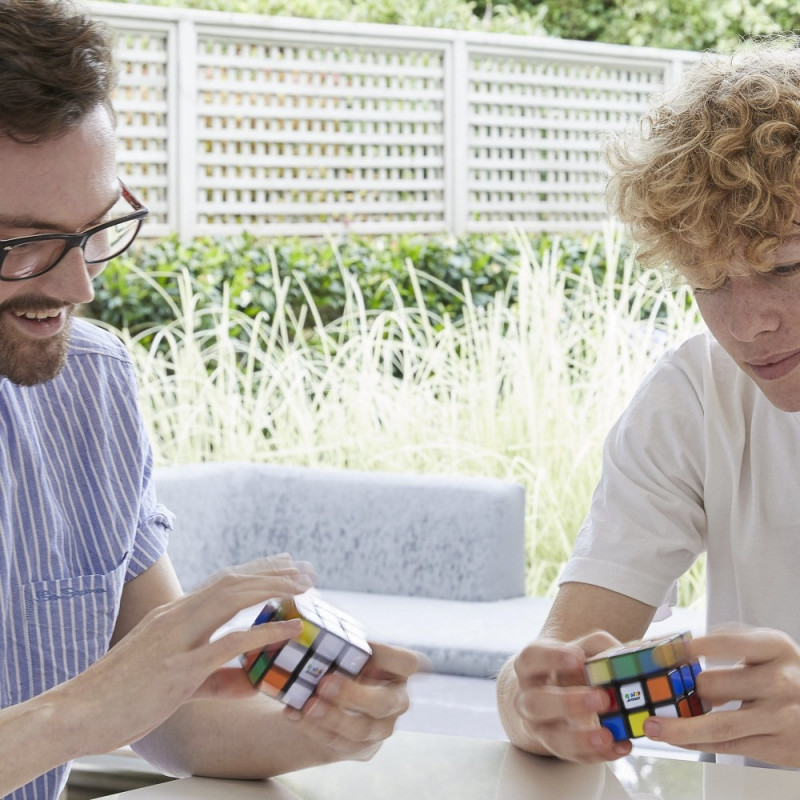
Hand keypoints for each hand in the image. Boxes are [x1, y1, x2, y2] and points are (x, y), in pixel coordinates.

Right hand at [55, 556, 314, 756]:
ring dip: (272, 588)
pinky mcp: (179, 669)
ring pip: (232, 598)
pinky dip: (262, 633)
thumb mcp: (173, 681)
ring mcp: (177, 639)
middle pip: (233, 581)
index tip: (286, 562)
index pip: (222, 582)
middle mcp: (177, 617)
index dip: (258, 570)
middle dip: (274, 572)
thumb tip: (250, 680)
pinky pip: (228, 644)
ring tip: (304, 586)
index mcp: (173, 615)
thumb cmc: (120, 698)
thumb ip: (215, 678)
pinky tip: (288, 629)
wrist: (73, 714)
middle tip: (307, 569)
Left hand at [284, 642, 420, 760]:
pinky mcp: (361, 749)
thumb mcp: (348, 653)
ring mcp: (381, 728)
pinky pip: (338, 743)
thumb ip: (341, 641)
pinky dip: (313, 728)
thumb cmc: (345, 667)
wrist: (336, 706)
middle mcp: (396, 701)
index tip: (365, 646)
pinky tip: (294, 714)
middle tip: (325, 682)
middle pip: (384, 702)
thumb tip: (308, 606)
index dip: (390, 655)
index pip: (409, 663)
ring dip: (332, 717)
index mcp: (399, 672)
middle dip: (354, 695)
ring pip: (361, 729)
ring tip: (307, 704)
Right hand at [506, 632, 633, 762]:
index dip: (552, 658)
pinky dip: (601, 754)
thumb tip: (619, 657)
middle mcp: (529, 698)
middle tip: (601, 698)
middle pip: (535, 703)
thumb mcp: (584, 647)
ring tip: (608, 735)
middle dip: (567, 703)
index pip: (531, 659)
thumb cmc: (573, 665)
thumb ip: (601, 647)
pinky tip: (621, 745)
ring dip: (581, 739)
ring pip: (552, 738)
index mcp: (530, 666)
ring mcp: (541, 727)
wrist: (561, 691)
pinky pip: (577, 756)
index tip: (578, 658)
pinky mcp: (561, 747)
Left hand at [643, 627, 799, 766]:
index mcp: (774, 647)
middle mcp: (780, 680)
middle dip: (683, 690)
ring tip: (653, 726)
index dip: (692, 648)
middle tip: (656, 692)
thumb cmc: (784, 674)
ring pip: (720, 724)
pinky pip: (729, 745)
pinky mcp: (778, 746)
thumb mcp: (767, 648)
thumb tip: (678, 647)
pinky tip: (677, 739)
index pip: (729, 643)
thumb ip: (729, 641)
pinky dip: (697, 743)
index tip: (663, 652)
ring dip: (680, 727)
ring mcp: (781, 716)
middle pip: (717, 684)